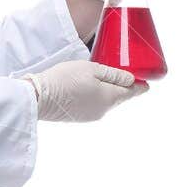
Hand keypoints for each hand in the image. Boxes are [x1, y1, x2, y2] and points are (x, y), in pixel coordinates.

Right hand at [26, 60, 147, 122]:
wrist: (38, 98)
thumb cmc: (65, 79)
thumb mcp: (92, 69)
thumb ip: (114, 74)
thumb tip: (132, 80)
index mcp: (110, 98)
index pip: (132, 92)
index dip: (140, 86)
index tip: (147, 82)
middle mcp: (104, 110)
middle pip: (119, 97)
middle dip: (123, 87)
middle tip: (125, 74)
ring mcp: (91, 116)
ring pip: (106, 102)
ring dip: (108, 92)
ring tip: (104, 79)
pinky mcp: (79, 117)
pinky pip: (94, 105)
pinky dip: (96, 97)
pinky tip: (88, 88)